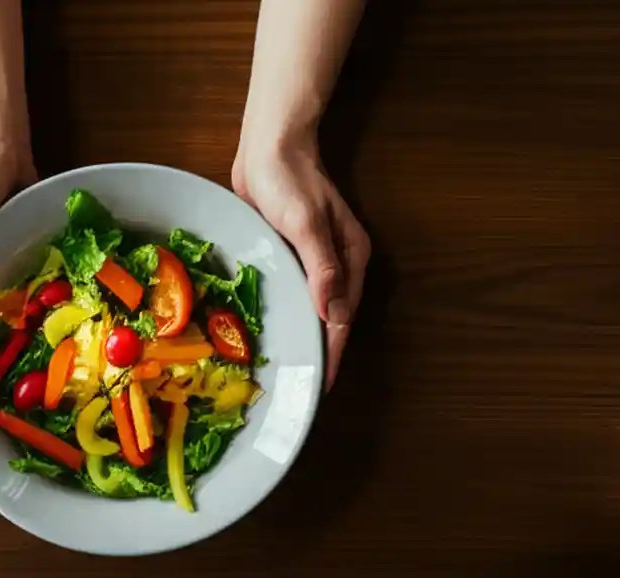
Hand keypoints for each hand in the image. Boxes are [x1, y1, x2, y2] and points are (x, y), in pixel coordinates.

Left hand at [233, 138, 369, 390]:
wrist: (268, 147)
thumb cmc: (288, 180)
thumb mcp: (305, 223)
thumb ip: (321, 267)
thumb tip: (332, 313)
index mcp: (351, 259)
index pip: (343, 318)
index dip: (333, 354)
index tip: (321, 385)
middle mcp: (338, 264)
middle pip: (332, 319)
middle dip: (319, 352)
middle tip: (299, 387)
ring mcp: (314, 261)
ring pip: (312, 308)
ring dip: (302, 334)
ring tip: (284, 368)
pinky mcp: (292, 255)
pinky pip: (293, 292)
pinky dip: (287, 312)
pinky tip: (272, 330)